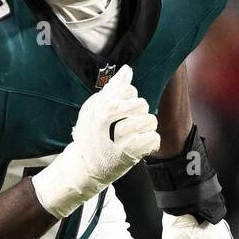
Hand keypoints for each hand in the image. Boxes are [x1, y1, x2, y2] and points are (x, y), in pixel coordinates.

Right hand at [32, 64, 159, 217]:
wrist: (85, 168)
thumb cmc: (92, 136)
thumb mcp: (94, 110)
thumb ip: (112, 89)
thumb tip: (127, 70)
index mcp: (97, 108)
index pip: (127, 91)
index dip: (131, 95)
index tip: (125, 104)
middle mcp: (105, 123)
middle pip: (141, 104)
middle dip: (141, 109)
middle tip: (134, 118)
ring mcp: (117, 140)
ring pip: (149, 121)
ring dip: (148, 125)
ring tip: (139, 131)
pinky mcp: (128, 155)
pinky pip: (153, 139)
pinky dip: (151, 141)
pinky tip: (142, 143)